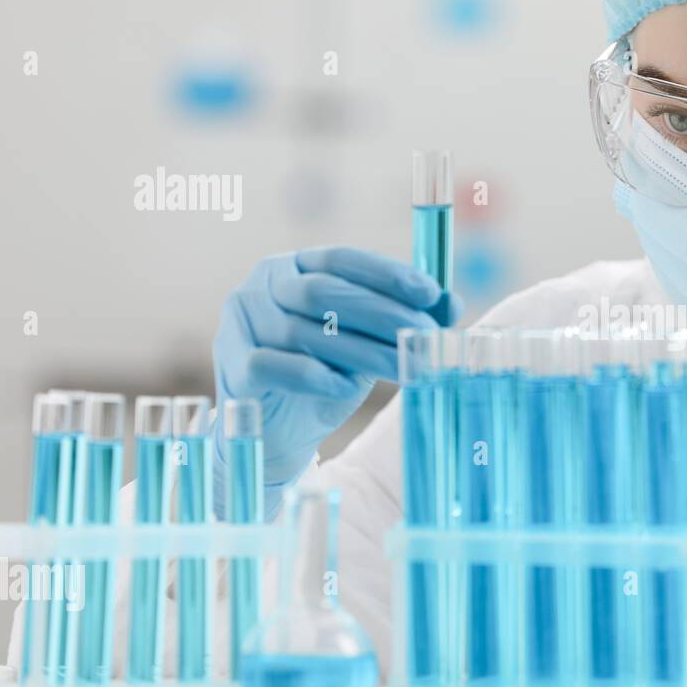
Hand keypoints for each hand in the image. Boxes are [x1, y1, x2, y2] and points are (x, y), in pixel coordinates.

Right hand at [212, 246, 459, 516]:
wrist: (283, 428)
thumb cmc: (328, 373)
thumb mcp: (370, 341)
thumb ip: (404, 317)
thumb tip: (453, 303)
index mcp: (296, 265)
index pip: (343, 258)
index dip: (388, 273)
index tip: (431, 293)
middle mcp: (263, 284)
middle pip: (325, 291)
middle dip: (383, 314)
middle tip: (425, 337)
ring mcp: (242, 322)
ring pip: (305, 331)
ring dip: (363, 352)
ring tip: (404, 369)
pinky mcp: (233, 364)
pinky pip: (276, 365)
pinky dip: (316, 376)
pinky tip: (347, 388)